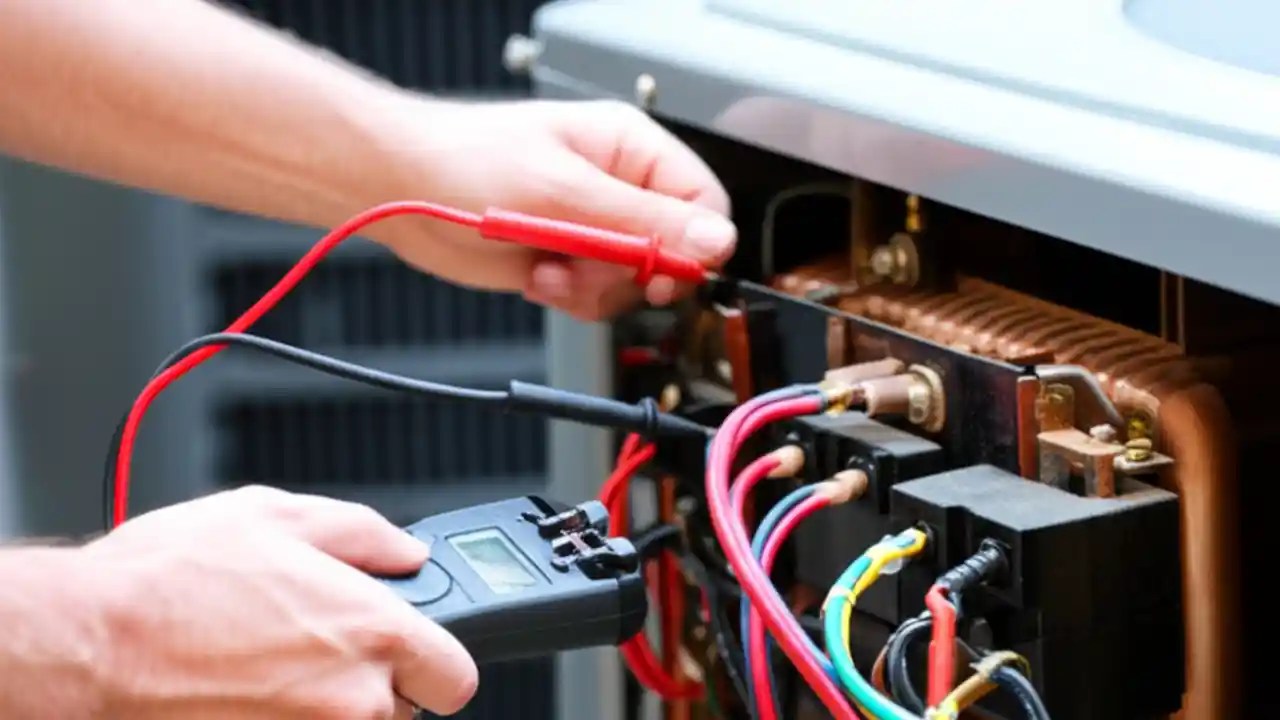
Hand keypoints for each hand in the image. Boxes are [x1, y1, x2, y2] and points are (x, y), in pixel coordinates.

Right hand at [83, 486, 476, 718]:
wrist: (89, 642)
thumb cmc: (170, 578)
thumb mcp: (278, 516)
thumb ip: (365, 534)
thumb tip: (408, 551)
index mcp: (372, 630)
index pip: (458, 676)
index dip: (439, 659)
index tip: (418, 651)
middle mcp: (352, 697)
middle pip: (404, 706)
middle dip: (374, 678)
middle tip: (319, 644)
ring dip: (328, 704)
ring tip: (272, 663)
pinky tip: (249, 690)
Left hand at [372, 97, 735, 320]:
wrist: (401, 193)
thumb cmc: (467, 164)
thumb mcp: (565, 191)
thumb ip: (644, 220)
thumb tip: (715, 240)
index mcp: (633, 149)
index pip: (703, 205)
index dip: (691, 246)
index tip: (661, 270)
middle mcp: (620, 187)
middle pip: (673, 252)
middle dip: (631, 272)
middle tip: (592, 266)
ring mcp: (594, 226)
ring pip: (633, 282)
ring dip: (594, 289)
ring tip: (552, 267)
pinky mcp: (569, 259)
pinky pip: (598, 297)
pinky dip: (570, 297)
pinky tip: (538, 277)